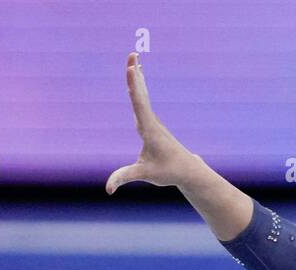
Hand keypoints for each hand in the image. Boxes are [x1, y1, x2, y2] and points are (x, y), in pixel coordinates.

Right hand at [105, 53, 204, 193]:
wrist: (188, 170)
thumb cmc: (168, 172)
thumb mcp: (145, 174)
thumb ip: (125, 177)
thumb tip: (108, 189)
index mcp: (149, 129)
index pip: (139, 104)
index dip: (134, 86)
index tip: (132, 69)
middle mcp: (151, 121)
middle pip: (141, 93)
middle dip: (135, 74)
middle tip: (132, 54)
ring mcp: (152, 120)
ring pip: (142, 94)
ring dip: (136, 76)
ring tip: (133, 58)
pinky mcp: (151, 123)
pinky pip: (142, 99)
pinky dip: (138, 86)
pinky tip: (137, 76)